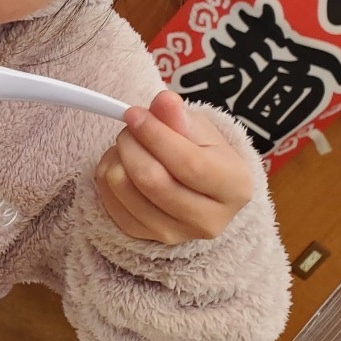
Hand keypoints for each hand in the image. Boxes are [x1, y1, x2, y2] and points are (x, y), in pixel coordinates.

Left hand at [94, 90, 252, 244]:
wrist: (199, 189)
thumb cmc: (202, 153)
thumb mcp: (199, 129)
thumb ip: (180, 116)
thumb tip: (164, 101)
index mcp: (233, 186)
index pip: (188, 163)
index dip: (154, 135)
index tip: (134, 113)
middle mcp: (209, 219)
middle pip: (153, 181)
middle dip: (131, 145)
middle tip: (129, 127)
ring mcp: (177, 234)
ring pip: (127, 192)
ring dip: (115, 159)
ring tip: (126, 145)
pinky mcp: (148, 238)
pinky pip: (112, 206)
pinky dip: (106, 179)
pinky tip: (119, 165)